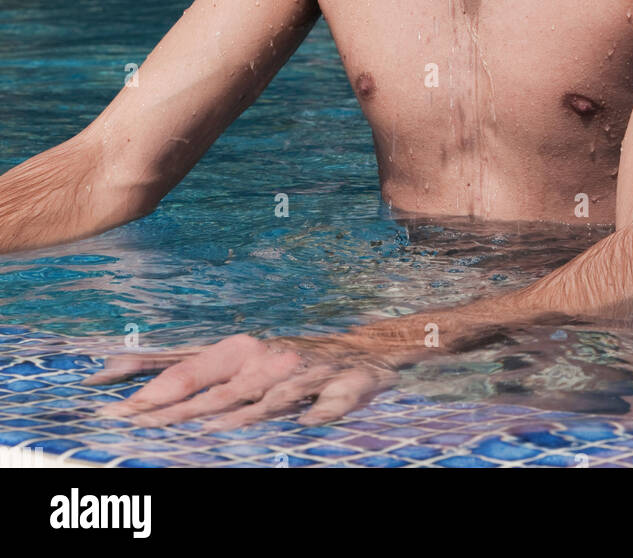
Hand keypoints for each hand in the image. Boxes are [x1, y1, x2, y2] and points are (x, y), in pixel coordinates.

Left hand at [89, 331, 401, 427]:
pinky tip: (309, 423)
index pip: (189, 373)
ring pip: (269, 401)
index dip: (153, 392)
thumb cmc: (290, 360)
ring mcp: (305, 377)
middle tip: (136, 428)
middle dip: (175, 413)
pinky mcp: (345, 389)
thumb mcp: (243, 358)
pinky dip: (322, 414)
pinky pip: (331, 406)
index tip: (118, 411)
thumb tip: (127, 374)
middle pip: (218, 393)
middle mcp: (269, 361)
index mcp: (242, 350)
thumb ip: (196, 371)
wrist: (366, 351)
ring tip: (205, 432)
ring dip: (239, 417)